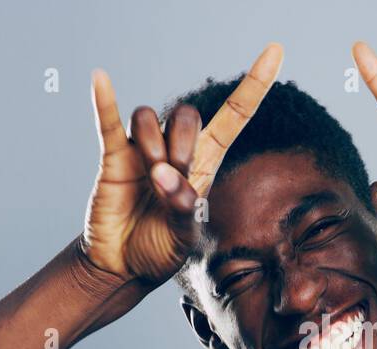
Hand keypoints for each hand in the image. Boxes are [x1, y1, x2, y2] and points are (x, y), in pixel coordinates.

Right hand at [80, 44, 283, 287]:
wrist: (124, 266)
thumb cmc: (161, 249)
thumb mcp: (185, 238)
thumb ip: (183, 207)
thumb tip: (162, 174)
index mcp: (205, 165)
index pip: (234, 116)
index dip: (254, 86)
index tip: (275, 52)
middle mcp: (175, 150)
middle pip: (187, 114)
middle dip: (184, 145)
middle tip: (174, 175)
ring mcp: (143, 150)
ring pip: (149, 118)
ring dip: (153, 145)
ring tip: (150, 177)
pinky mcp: (113, 157)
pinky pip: (108, 121)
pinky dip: (104, 100)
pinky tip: (101, 78)